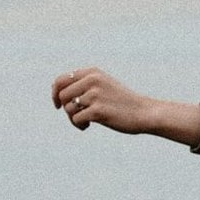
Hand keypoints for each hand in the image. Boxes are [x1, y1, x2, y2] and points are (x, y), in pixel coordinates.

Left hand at [51, 70, 199, 145]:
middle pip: (62, 95)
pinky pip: (76, 119)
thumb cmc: (122, 102)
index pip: (61, 80)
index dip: (55, 93)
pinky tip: (88, 127)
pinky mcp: (98, 110)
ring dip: (73, 119)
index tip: (57, 104)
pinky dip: (79, 125)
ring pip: (69, 108)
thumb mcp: (103, 86)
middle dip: (65, 108)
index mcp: (92, 73)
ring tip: (85, 122)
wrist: (144, 112)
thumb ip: (83, 85)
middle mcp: (92, 81)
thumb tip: (55, 92)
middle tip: (76, 116)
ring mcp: (95, 95)